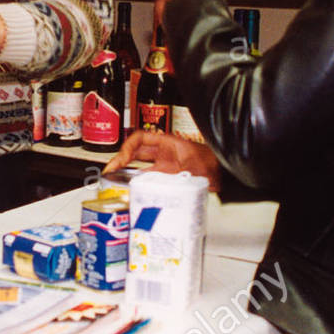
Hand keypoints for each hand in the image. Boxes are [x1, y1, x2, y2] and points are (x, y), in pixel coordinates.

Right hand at [104, 130, 221, 191]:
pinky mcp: (167, 179)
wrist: (225, 174)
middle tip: (109, 172)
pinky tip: (134, 194)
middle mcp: (164, 154)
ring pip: (140, 169)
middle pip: (135, 154)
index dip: (126, 148)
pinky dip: (140, 187)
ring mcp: (165, 167)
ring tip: (116, 183)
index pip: (139, 139)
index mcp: (167, 143)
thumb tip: (158, 185)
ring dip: (128, 175)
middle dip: (120, 161)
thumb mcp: (193, 167)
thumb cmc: (214, 163)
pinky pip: (149, 181)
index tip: (119, 160)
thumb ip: (175, 175)